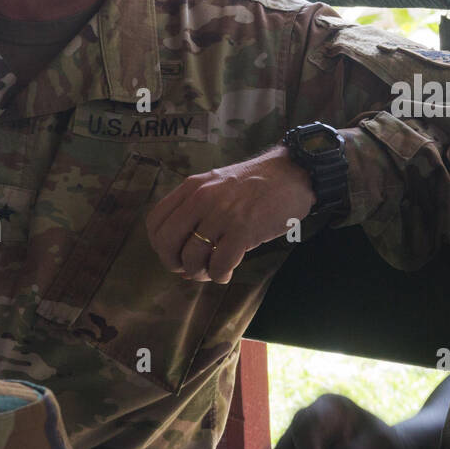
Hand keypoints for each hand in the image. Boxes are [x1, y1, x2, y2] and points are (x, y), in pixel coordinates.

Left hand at [145, 146, 314, 283]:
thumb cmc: (257, 185)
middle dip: (175, 263)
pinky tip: (227, 273)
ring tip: (214, 271)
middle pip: (167, 242)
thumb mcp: (219, 188)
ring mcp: (222, 214)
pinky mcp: (243, 229)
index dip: (160, 245)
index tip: (175, 254)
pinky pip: (219, 264)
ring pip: (192, 257)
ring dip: (200, 273)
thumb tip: (183, 265)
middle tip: (190, 268)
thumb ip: (198, 216)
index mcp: (192, 187)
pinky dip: (220, 275)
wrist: (294, 173)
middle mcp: (202, 198)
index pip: (155, 221)